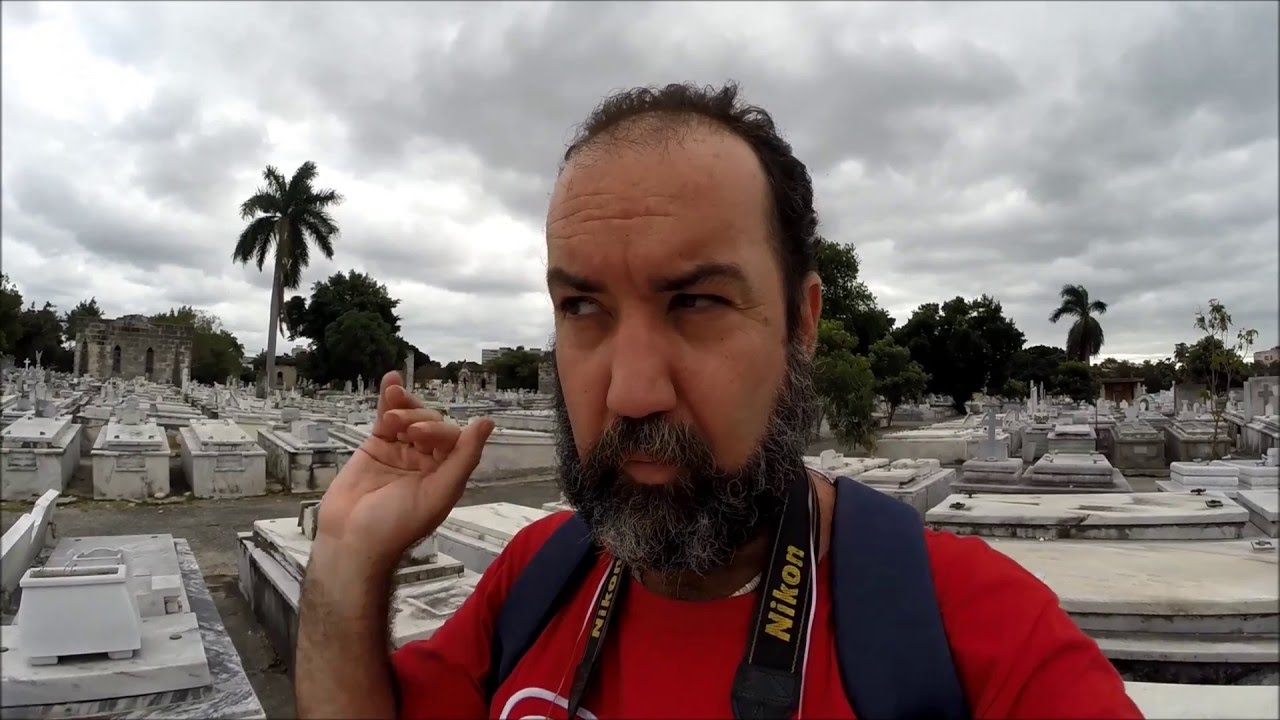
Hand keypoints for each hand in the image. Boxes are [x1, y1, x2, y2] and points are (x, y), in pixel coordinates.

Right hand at [315, 370, 494, 566]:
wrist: (350, 540)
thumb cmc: (397, 524)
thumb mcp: (438, 493)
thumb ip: (464, 458)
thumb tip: (488, 422)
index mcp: (446, 473)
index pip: (452, 438)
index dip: (438, 429)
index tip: (417, 434)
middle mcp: (427, 460)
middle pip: (431, 423)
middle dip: (419, 417)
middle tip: (404, 428)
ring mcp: (400, 452)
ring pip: (409, 417)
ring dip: (405, 403)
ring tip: (394, 394)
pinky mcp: (376, 448)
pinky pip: (385, 419)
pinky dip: (388, 400)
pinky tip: (390, 380)